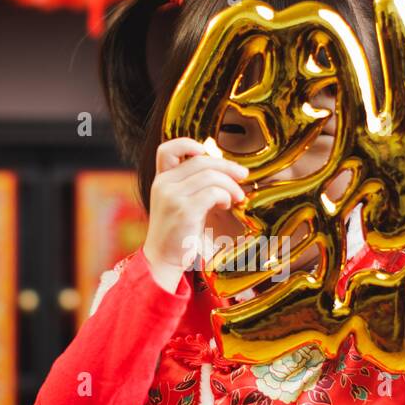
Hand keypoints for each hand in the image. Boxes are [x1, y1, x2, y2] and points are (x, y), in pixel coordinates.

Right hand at [142, 137, 248, 291]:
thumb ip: (190, 185)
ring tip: (235, 198)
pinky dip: (225, 196)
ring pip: (209, 176)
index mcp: (161, 180)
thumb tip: (222, 169)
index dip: (188, 144)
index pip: (167, 149)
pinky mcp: (183, 210)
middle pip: (200, 161)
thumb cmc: (177, 233)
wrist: (162, 260)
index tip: (208, 153)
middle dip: (227, 166)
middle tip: (243, 176)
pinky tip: (227, 206)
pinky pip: (212, 193)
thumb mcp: (178, 203)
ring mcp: (171, 196)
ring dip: (230, 185)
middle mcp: (163, 184)